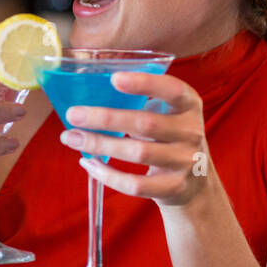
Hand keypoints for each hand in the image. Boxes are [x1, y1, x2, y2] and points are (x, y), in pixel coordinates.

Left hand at [57, 71, 210, 207]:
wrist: (196, 184)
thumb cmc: (167, 138)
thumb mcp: (165, 115)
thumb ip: (138, 103)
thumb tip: (84, 95)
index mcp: (189, 106)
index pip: (173, 90)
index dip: (146, 83)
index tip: (114, 78)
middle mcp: (191, 132)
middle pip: (146, 124)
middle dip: (105, 118)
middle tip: (73, 115)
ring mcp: (185, 162)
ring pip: (137, 153)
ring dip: (99, 144)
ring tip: (70, 137)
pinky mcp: (173, 188)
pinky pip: (135, 184)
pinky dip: (107, 175)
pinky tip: (88, 163)